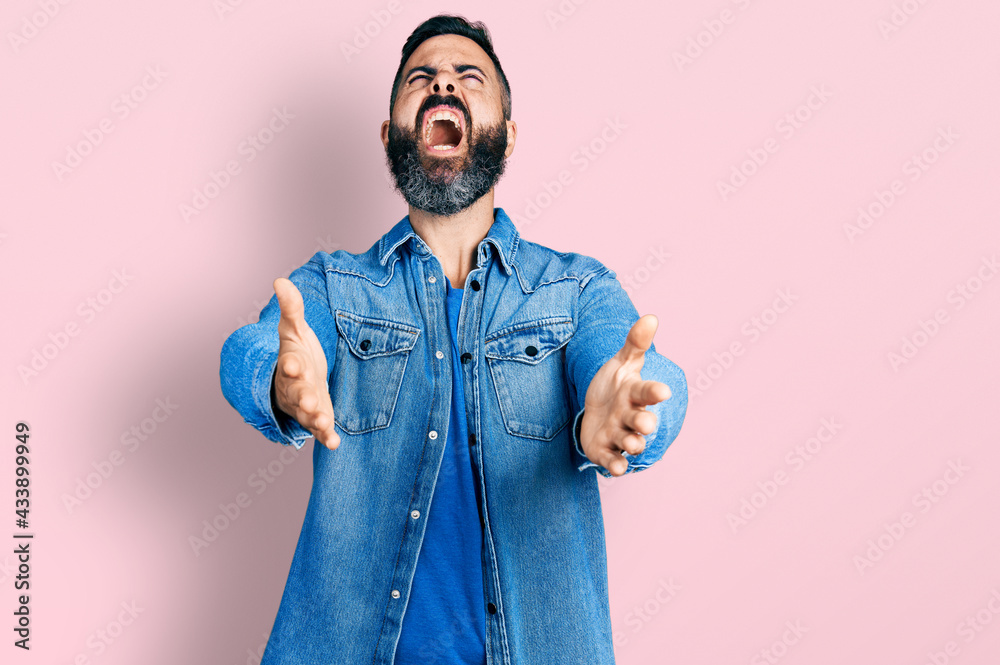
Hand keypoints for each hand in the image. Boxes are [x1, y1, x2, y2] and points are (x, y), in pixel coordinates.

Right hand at [272, 277, 339, 449]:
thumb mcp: (294, 328)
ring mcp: (305, 404)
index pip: (288, 364)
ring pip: (307, 414)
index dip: (290, 365)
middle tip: (309, 400)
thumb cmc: (296, 352)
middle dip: (303, 397)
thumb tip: (280, 281)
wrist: (297, 377)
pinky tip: (334, 443)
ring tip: (323, 422)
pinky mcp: (317, 417)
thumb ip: (291, 308)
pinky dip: (325, 437)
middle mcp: (295, 387)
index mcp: (290, 364)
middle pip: (297, 393)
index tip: (292, 364)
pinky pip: (319, 429)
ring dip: (315, 419)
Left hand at [579, 314, 671, 475]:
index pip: (647, 391)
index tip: (664, 391)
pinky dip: (615, 465)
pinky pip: (612, 460)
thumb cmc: (616, 385)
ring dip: (632, 444)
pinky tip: (615, 469)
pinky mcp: (606, 451)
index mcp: (635, 394)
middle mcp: (631, 416)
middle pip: (641, 420)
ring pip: (629, 442)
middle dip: (644, 423)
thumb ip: (635, 343)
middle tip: (647, 424)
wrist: (598, 407)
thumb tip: (651, 317)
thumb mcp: (622, 362)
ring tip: (633, 445)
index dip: (654, 391)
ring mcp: (619, 435)